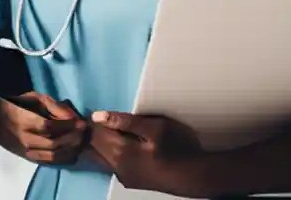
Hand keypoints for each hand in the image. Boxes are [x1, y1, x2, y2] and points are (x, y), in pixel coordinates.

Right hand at [0, 91, 87, 165]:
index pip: (48, 126)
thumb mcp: (35, 98)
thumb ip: (54, 106)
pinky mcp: (28, 157)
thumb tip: (73, 117)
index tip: (81, 122)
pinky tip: (73, 153)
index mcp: (22, 119)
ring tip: (80, 141)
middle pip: (53, 143)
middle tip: (84, 132)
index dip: (67, 125)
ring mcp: (25, 150)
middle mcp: (23, 138)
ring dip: (70, 150)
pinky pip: (49, 163)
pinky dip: (64, 159)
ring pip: (52, 156)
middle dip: (72, 138)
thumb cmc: (18, 104)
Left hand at [90, 111, 206, 196]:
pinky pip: (110, 164)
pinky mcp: (130, 181)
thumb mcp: (156, 127)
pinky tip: (123, 145)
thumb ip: (125, 121)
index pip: (95, 131)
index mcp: (119, 151)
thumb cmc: (179, 148)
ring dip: (102, 142)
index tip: (99, 110)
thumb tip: (97, 115)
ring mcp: (122, 176)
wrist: (195, 176)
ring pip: (100, 156)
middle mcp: (115, 166)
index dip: (95, 119)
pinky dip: (110, 152)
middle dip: (96, 131)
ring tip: (116, 131)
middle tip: (107, 119)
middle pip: (95, 145)